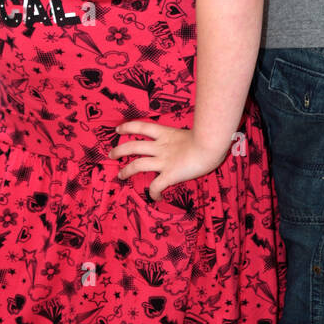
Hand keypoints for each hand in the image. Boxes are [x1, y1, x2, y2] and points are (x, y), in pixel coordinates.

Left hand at [110, 119, 226, 201]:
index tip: (118, 129)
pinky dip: (154, 193)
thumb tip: (194, 140)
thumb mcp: (195, 133)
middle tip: (111, 154)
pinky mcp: (169, 174)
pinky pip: (156, 186)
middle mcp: (161, 147)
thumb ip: (188, 138)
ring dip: (126, 171)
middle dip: (120, 150)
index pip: (142, 126)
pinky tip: (156, 197)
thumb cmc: (210, 138)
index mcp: (167, 134)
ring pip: (137, 165)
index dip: (128, 127)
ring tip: (120, 175)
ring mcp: (164, 161)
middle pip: (133, 146)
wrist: (211, 144)